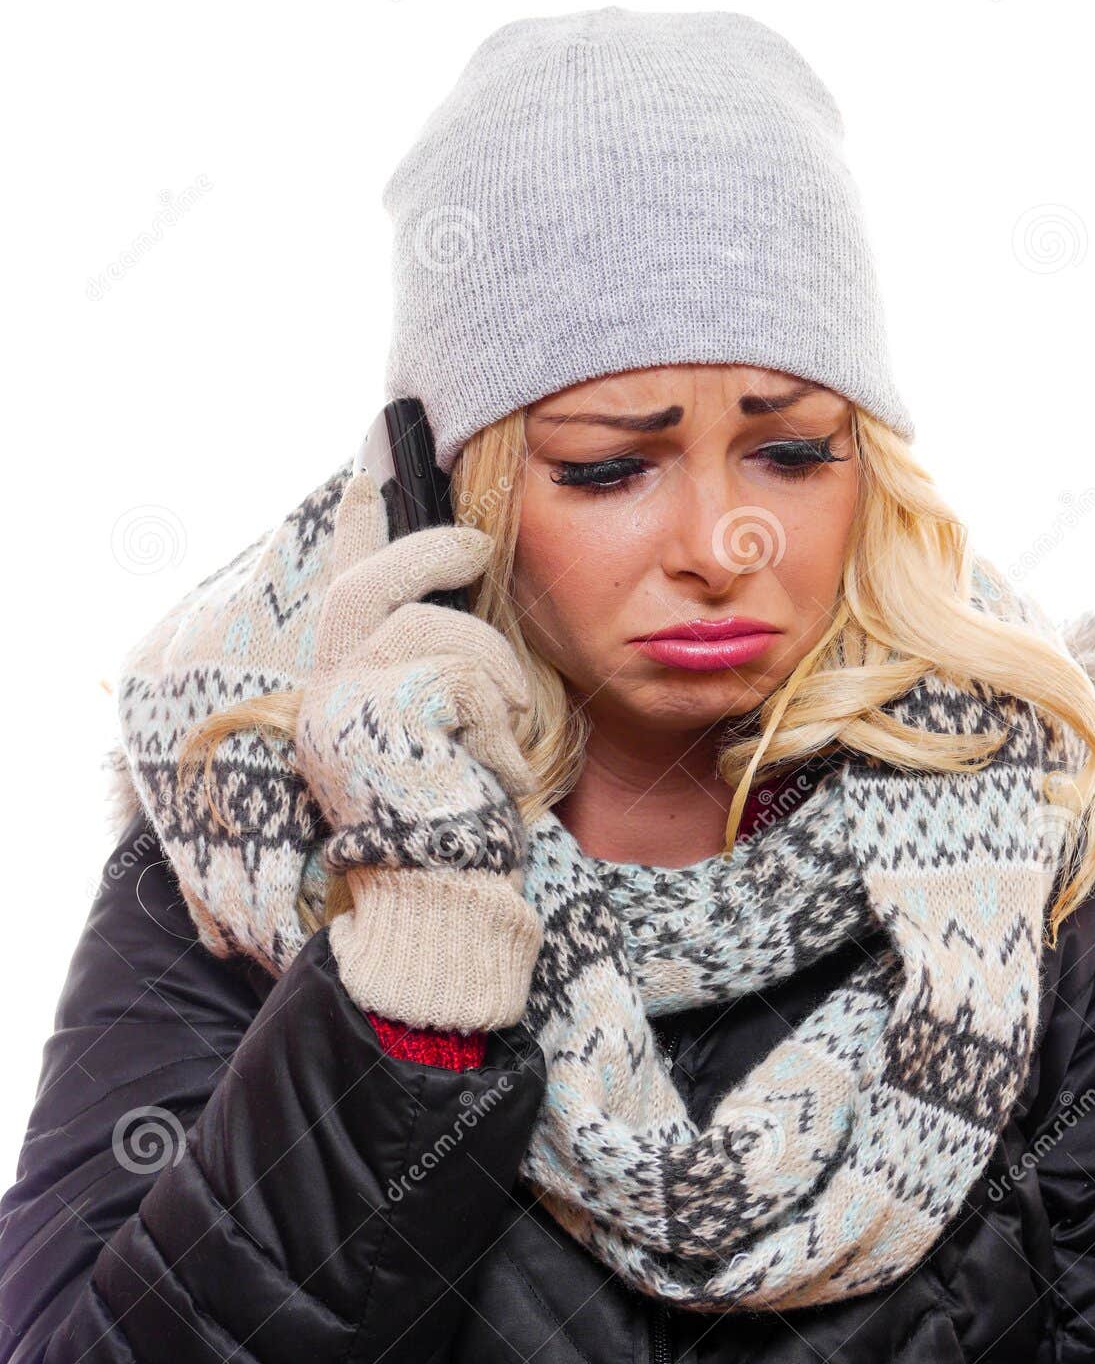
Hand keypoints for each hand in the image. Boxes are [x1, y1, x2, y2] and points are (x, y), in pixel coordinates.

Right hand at [296, 473, 543, 1030]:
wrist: (450, 909)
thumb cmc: (464, 831)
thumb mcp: (454, 736)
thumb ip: (444, 667)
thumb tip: (469, 588)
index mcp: (338, 697)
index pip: (343, 586)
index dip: (359, 518)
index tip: (378, 455)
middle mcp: (321, 698)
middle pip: (370, 585)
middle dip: (429, 549)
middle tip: (476, 544)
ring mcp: (340, 707)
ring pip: (443, 632)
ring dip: (497, 685)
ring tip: (504, 747)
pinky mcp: (377, 718)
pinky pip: (466, 677)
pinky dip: (502, 725)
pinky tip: (495, 779)